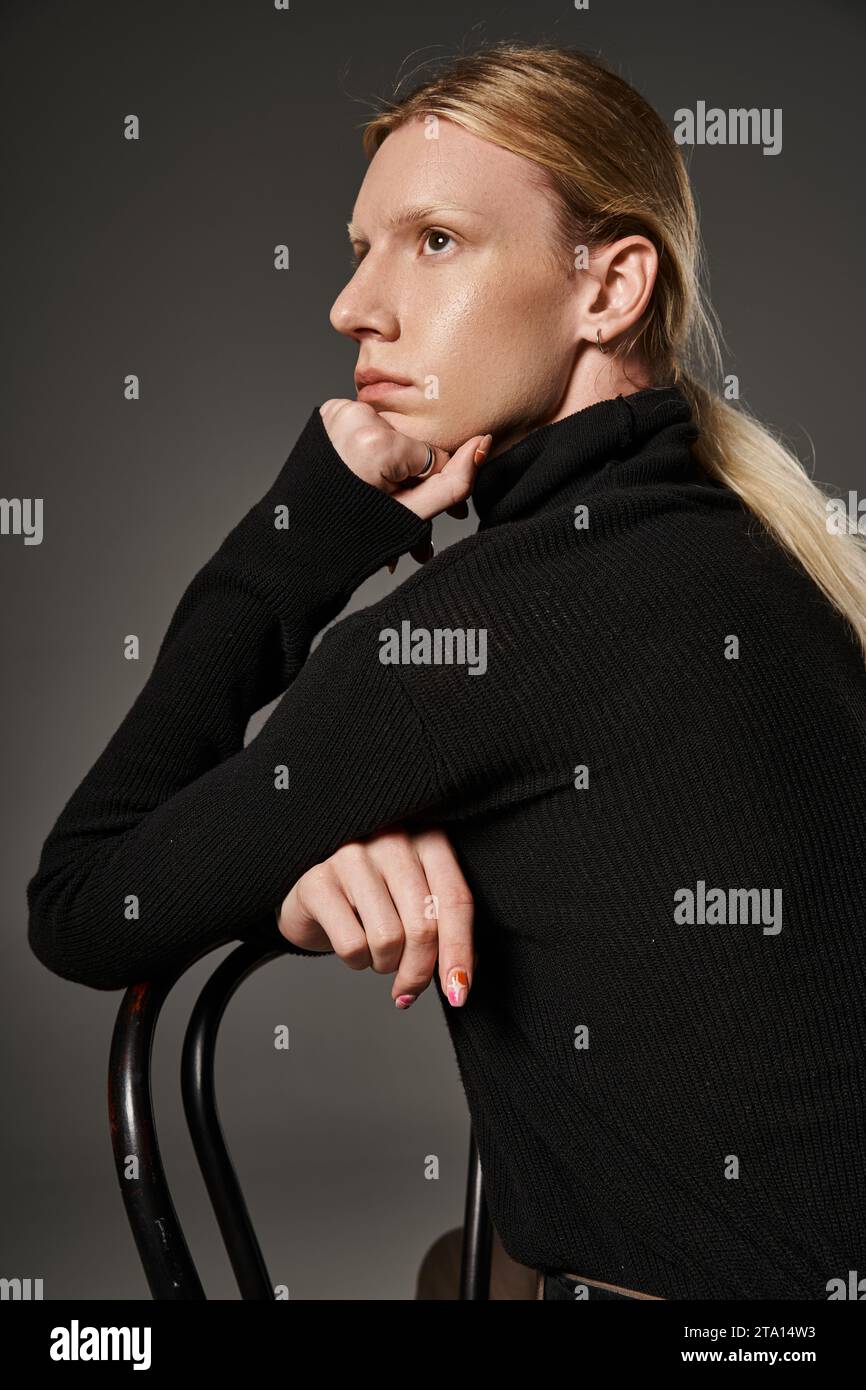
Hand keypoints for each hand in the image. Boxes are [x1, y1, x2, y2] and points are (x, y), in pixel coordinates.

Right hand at [276, 826, 474, 1009]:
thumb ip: (446, 930)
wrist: (316, 892)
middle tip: (409, 989)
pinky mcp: (318, 881)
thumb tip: (460, 982)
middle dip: (419, 973)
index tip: (459, 993)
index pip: (455, 901)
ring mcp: (352, 856)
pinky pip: (352, 945)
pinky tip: (354, 948)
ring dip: (385, 965)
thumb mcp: (419, 903)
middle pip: (423, 927)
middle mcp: (393, 840)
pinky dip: (356, 962)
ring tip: (377, 953)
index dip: (460, 952)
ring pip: (388, 940)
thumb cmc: (377, 899)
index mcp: (429, 841)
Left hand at [319, 398, 491, 568]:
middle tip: (399, 513)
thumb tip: (483, 444)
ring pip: (390, 438)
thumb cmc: (350, 537)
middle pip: (410, 445)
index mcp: (376, 441)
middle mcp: (355, 416)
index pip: (432, 457)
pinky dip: (372, 454)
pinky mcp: (329, 413)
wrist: (294, 545)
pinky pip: (368, 430)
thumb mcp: (409, 517)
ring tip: (379, 502)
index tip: (413, 511)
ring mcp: (339, 412)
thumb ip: (453, 484)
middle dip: (410, 481)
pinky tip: (362, 481)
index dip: (429, 487)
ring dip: (392, 470)